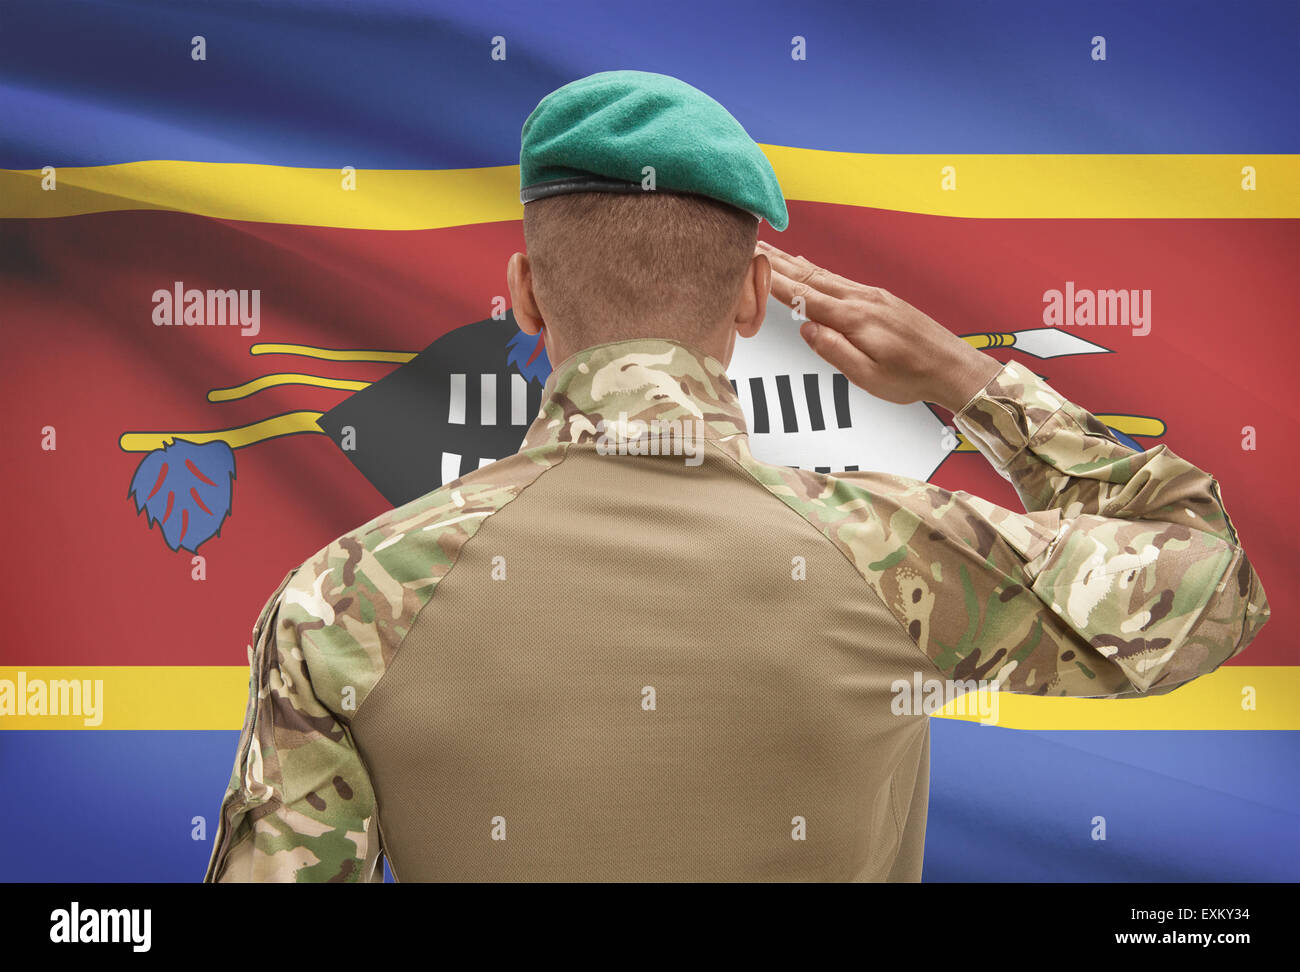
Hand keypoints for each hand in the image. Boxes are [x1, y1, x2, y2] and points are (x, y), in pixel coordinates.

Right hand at [757, 240, 1001, 413]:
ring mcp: (871, 295)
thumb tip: (806, 329)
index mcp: (855, 319)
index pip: (804, 296)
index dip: (773, 281)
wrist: (951, 366)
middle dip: (777, 261)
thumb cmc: (912, 377)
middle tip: (750, 245)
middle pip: (809, 276)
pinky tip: (807, 267)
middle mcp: (862, 299)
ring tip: (769, 250)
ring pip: (823, 274)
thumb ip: (834, 351)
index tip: (749, 265)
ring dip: (793, 262)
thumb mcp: (868, 376)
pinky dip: (815, 269)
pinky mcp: (879, 298)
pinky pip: (838, 279)